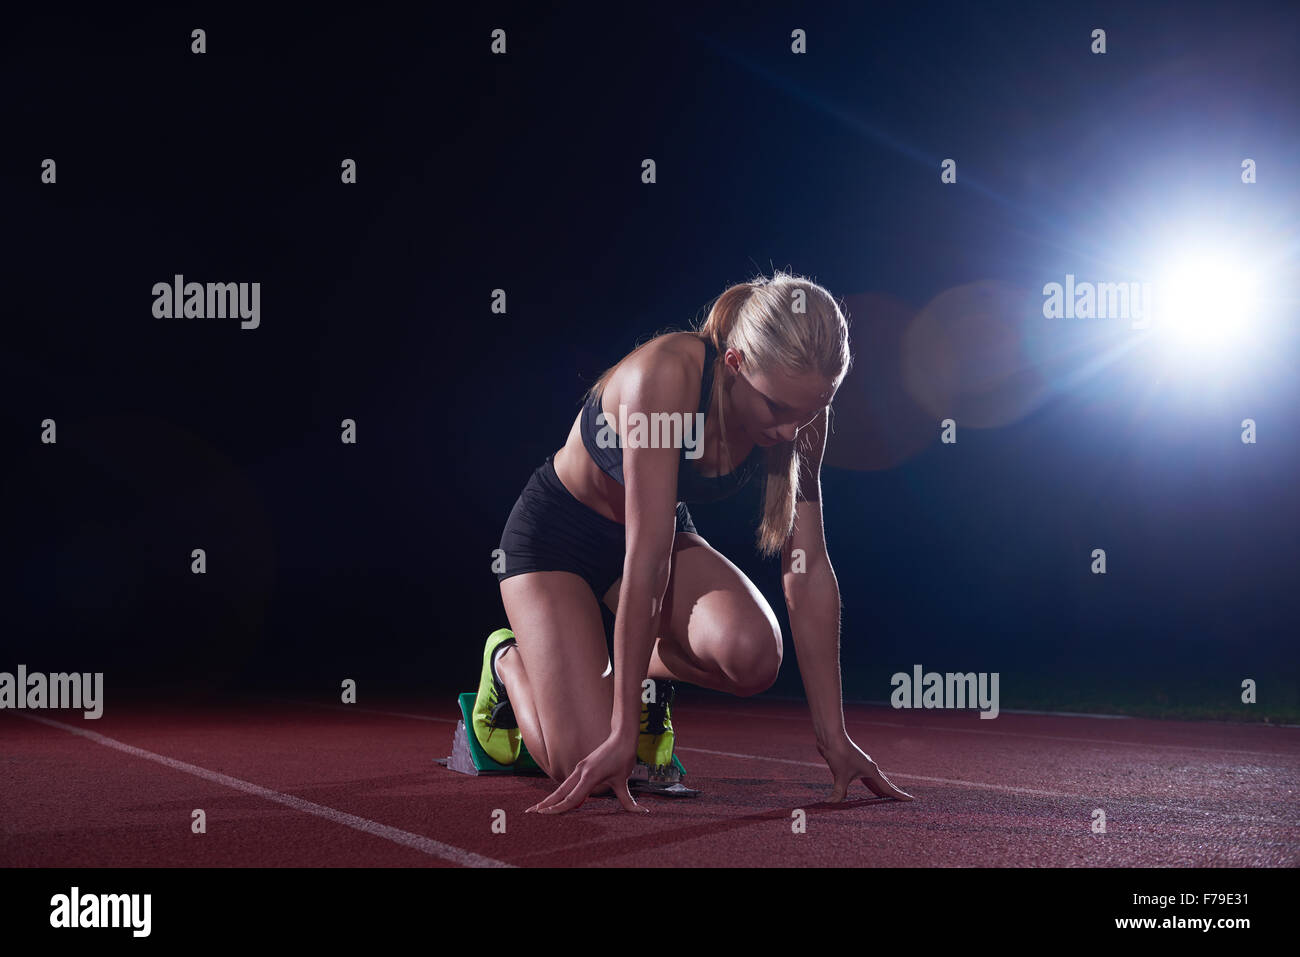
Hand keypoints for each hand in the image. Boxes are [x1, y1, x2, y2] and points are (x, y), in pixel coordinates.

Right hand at [525, 733, 648, 814]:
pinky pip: (568, 783)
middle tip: (530, 813)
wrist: (621, 737)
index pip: (571, 798)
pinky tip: (555, 799)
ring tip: (538, 808)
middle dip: (545, 804)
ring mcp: (579, 769)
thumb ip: (628, 800)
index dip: (557, 809)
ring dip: (550, 798)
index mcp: (589, 777)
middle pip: (559, 792)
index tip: (544, 815)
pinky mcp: (581, 767)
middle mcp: (580, 772)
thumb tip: (641, 812)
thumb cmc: (623, 757)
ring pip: (562, 787)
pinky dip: (560, 792)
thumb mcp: (624, 780)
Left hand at [819, 735, 914, 801]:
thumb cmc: (839, 753)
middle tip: (902, 802)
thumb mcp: (840, 775)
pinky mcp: (852, 765)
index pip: (888, 787)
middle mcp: (869, 768)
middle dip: (892, 793)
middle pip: (884, 784)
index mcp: (872, 771)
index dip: (899, 795)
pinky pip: (864, 779)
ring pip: (874, 781)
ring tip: (884, 799)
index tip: (911, 800)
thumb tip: (833, 804)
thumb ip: (839, 792)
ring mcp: (861, 766)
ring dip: (879, 790)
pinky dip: (867, 786)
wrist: (831, 737)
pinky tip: (860, 791)